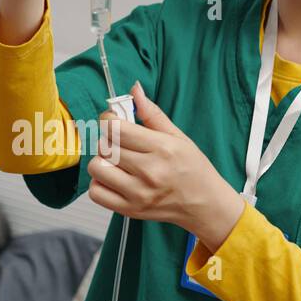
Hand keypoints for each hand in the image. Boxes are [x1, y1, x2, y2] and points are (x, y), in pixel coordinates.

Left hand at [87, 82, 245, 250]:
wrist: (204, 204)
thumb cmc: (193, 170)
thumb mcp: (178, 136)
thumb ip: (152, 114)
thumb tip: (134, 90)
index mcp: (162, 148)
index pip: (116, 128)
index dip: (108, 119)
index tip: (112, 120)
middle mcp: (149, 171)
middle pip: (104, 146)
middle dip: (107, 139)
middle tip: (119, 141)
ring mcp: (138, 193)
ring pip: (96, 168)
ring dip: (102, 161)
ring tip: (117, 162)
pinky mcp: (130, 210)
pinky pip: (96, 193)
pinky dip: (100, 184)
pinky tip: (114, 179)